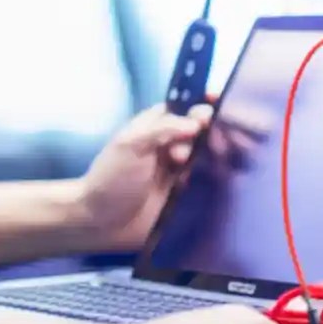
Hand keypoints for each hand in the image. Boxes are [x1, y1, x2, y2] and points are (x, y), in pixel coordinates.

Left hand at [75, 102, 212, 250]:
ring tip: (203, 161)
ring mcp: (179, 171)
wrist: (102, 222)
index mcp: (155, 127)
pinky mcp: (187, 195)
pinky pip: (208, 181)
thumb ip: (162, 129)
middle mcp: (170, 145)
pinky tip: (220, 176)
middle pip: (201, 132)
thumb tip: (196, 123)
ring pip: (207, 156)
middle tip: (204, 140)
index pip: (183, 109)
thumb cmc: (111, 177)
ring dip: (213, 154)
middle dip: (210, 130)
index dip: (200, 104)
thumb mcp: (130, 144)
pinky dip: (216, 177)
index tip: (216, 101)